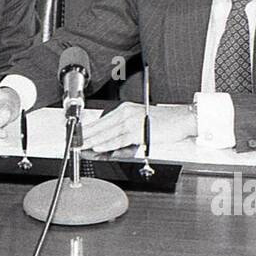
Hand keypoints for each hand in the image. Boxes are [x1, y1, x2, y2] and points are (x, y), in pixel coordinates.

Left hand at [80, 102, 196, 153]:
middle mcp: (126, 113)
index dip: (89, 128)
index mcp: (125, 109)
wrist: (181, 119)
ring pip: (107, 133)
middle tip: (74, 141)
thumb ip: (125, 127)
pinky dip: (107, 143)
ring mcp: (131, 121)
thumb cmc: (165, 121)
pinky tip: (98, 146)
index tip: (79, 134)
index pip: (102, 120)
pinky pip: (119, 139)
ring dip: (93, 140)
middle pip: (101, 126)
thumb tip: (111, 138)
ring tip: (82, 146)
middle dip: (86, 135)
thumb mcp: (140, 119)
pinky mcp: (137, 131)